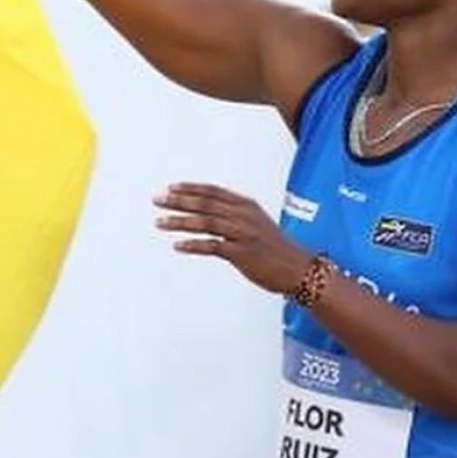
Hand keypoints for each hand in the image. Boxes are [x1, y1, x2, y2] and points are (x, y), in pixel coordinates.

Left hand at [153, 183, 312, 297]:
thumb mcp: (256, 222)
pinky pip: (212, 247)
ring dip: (180, 222)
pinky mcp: (242, 253)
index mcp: (246, 205)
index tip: (170, 188)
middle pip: (205, 204)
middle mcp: (243, 216)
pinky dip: (193, 245)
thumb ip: (234, 213)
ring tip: (160, 222)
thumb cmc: (276, 247)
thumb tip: (209, 209)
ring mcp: (243, 234)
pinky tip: (178, 245)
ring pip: (205, 222)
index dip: (190, 188)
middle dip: (178, 201)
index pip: (212, 192)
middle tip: (157, 200)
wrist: (299, 269)